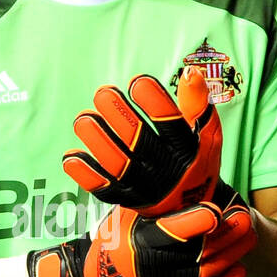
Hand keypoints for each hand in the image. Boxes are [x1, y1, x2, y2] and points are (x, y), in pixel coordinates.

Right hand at [26, 199, 254, 276]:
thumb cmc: (115, 237)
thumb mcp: (130, 212)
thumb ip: (159, 200)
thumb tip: (188, 172)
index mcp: (143, 240)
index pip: (176, 231)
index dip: (200, 220)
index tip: (217, 209)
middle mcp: (156, 266)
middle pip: (201, 250)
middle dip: (227, 233)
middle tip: (244, 217)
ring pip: (209, 270)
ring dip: (233, 253)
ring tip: (248, 236)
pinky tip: (240, 268)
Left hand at [62, 67, 223, 217]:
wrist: (190, 205)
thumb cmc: (195, 158)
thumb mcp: (206, 133)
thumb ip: (197, 104)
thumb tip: (191, 72)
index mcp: (188, 152)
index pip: (173, 126)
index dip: (155, 103)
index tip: (137, 82)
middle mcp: (167, 173)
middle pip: (141, 144)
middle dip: (121, 118)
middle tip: (103, 93)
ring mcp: (145, 189)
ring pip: (119, 167)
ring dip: (99, 142)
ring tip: (83, 119)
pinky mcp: (127, 200)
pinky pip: (104, 189)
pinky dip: (86, 175)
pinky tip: (71, 157)